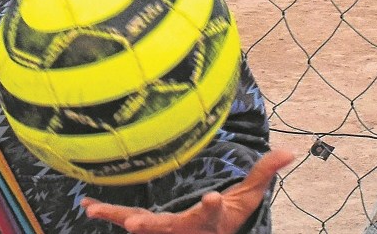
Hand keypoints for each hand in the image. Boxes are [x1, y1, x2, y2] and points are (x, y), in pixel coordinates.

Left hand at [81, 149, 292, 233]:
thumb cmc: (228, 216)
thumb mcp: (247, 196)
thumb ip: (263, 173)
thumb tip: (290, 150)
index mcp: (210, 220)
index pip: (212, 214)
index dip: (212, 208)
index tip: (212, 198)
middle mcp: (185, 228)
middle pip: (169, 228)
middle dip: (153, 226)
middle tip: (138, 225)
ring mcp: (163, 228)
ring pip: (140, 225)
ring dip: (118, 218)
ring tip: (95, 209)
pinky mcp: (147, 224)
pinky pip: (123, 218)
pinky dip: (106, 213)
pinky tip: (87, 206)